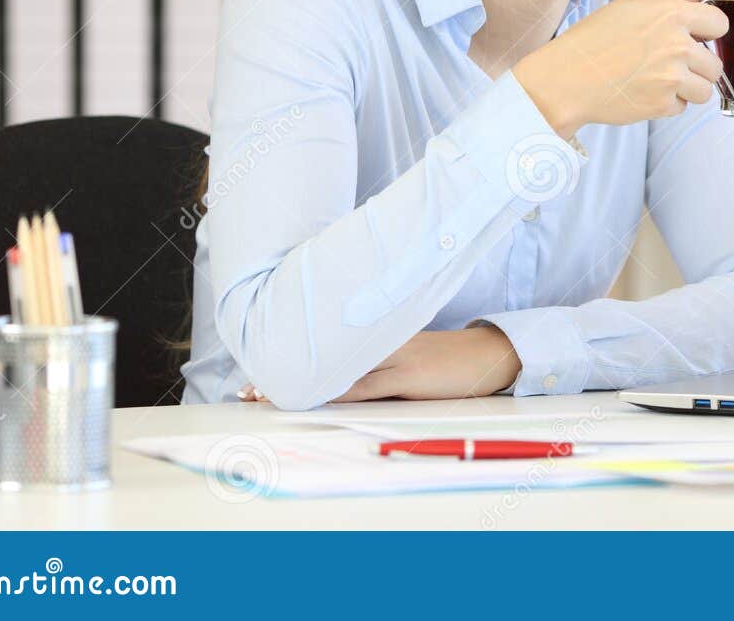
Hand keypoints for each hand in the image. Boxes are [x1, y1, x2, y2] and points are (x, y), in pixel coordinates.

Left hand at [235, 325, 520, 403]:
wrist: (488, 357)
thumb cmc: (447, 361)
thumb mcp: (408, 351)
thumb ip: (377, 359)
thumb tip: (342, 375)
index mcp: (379, 335)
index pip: (327, 345)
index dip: (292, 357)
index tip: (259, 370)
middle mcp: (381, 342)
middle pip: (322, 357)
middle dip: (283, 374)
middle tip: (245, 390)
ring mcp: (394, 358)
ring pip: (336, 372)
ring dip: (300, 386)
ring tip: (263, 397)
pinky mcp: (409, 377)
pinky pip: (365, 387)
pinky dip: (337, 393)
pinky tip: (314, 398)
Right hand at [513, 0, 727, 135]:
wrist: (566, 78)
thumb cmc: (595, 38)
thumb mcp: (632, 3)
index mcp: (672, 14)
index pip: (720, 24)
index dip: (708, 32)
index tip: (694, 38)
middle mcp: (677, 45)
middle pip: (715, 63)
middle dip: (697, 66)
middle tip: (667, 64)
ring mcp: (671, 77)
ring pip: (705, 90)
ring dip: (687, 88)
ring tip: (658, 80)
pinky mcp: (662, 105)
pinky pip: (682, 107)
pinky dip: (667, 104)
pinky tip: (644, 92)